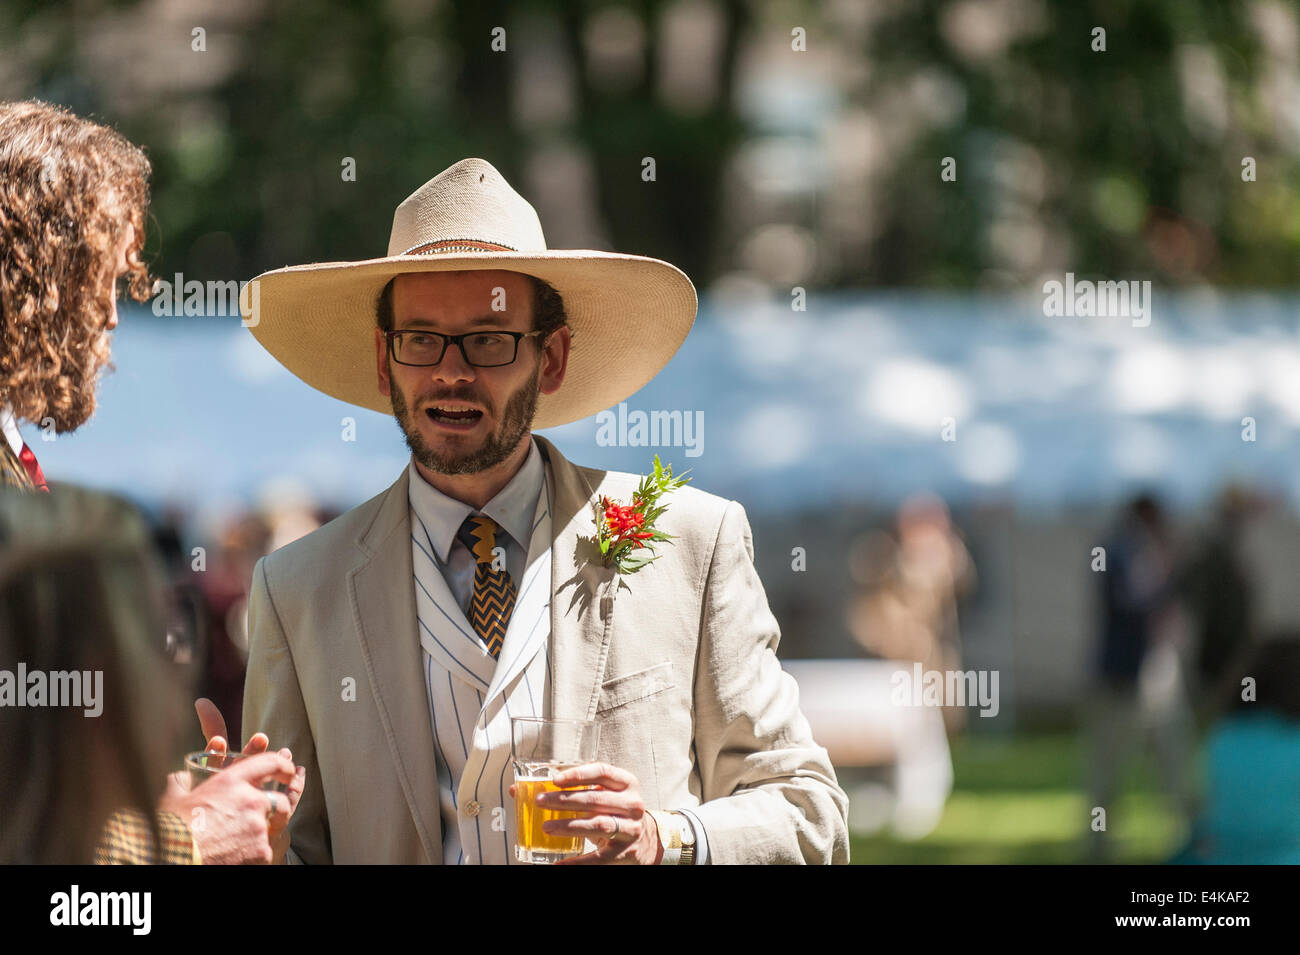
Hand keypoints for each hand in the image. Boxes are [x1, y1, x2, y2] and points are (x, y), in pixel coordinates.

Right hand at [169, 698, 306, 863]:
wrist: (173, 855)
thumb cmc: (169, 828)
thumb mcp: (173, 797)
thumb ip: (183, 782)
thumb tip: (180, 777)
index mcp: (231, 781)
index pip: (269, 763)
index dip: (284, 766)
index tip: (289, 771)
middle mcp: (250, 800)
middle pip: (280, 801)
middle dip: (279, 808)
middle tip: (273, 815)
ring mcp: (258, 826)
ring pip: (273, 828)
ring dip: (263, 833)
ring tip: (246, 841)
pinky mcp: (260, 850)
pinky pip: (264, 851)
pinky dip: (253, 855)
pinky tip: (236, 857)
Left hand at [509, 762, 660, 864]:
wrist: (644, 840)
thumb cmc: (614, 810)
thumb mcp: (601, 794)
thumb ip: (569, 789)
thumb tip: (517, 789)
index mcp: (626, 783)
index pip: (602, 771)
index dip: (578, 774)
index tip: (554, 779)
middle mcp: (632, 803)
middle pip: (595, 799)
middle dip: (565, 800)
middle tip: (540, 801)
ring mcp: (631, 828)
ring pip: (597, 824)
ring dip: (569, 826)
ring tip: (546, 827)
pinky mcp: (625, 852)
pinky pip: (599, 858)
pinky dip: (577, 861)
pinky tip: (559, 863)